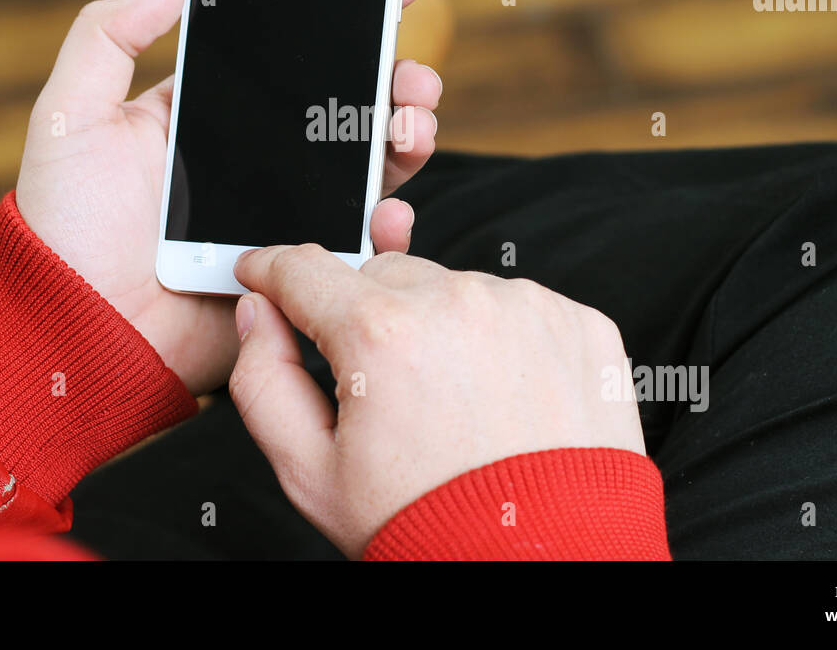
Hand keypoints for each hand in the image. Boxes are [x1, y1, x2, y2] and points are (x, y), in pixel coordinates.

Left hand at [15, 0, 440, 395]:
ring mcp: (284, 215)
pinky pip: (358, 244)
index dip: (343, 24)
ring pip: (365, 167)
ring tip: (412, 118)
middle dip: (392, 79)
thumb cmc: (60, 228)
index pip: (290, 59)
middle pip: (343, 108)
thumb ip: (106, 38)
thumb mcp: (69, 117)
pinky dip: (388, 226)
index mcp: (213, 117)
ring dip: (404, 135)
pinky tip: (390, 210)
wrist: (77, 329)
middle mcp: (258, 162)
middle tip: (410, 70)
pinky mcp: (299, 271)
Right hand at [227, 246, 645, 557]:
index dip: (271, 270)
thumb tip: (260, 317)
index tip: (266, 274)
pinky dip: (499, 337)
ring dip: (437, 324)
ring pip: (453, 287)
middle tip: (379, 382)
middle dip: (364, 314)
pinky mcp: (577, 323)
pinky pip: (516, 306)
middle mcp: (457, 305)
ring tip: (450, 402)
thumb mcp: (311, 472)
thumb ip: (263, 378)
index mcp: (383, 336)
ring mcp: (525, 308)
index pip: (304, 270)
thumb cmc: (432, 524)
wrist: (538, 565)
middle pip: (381, 276)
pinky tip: (497, 396)